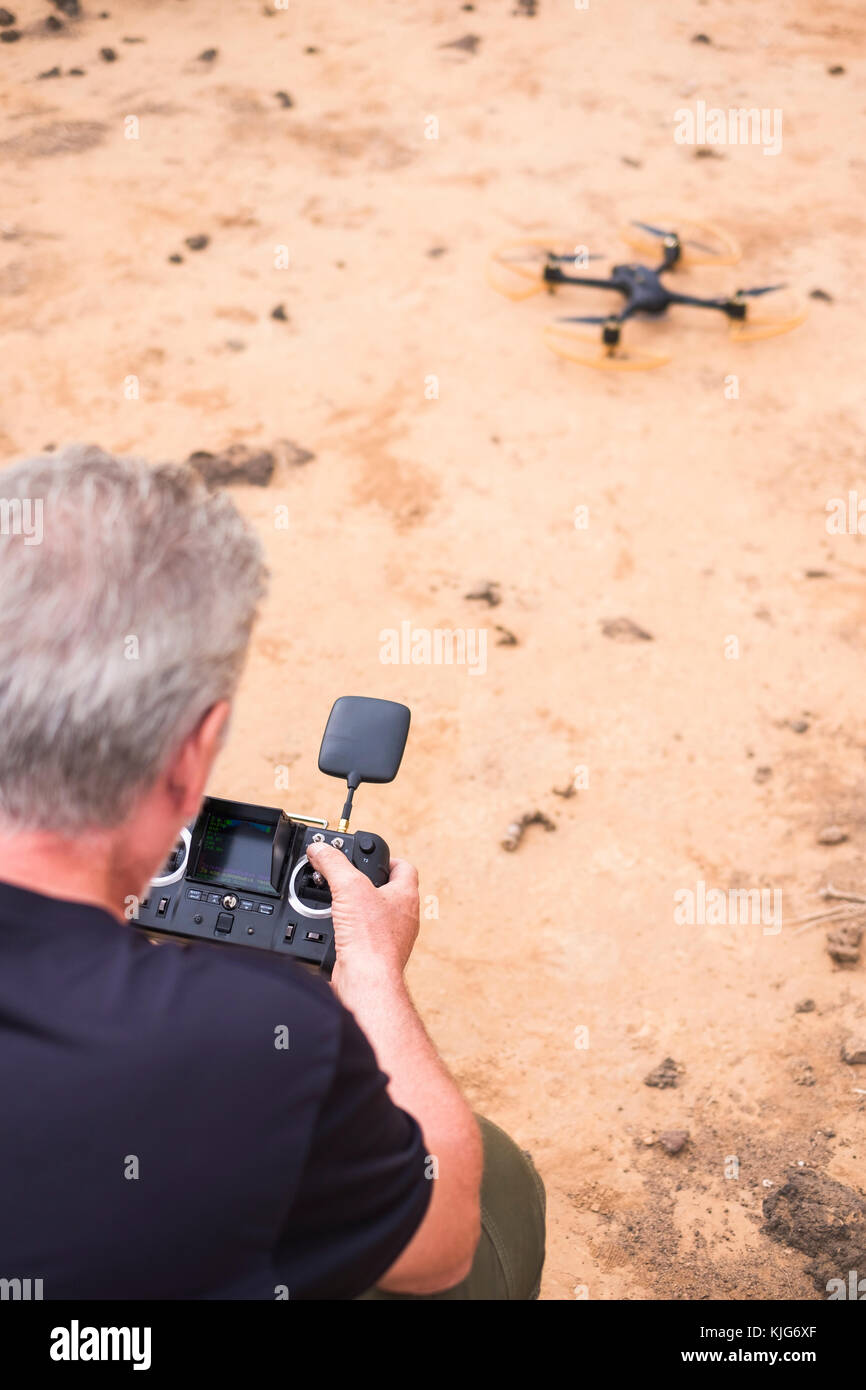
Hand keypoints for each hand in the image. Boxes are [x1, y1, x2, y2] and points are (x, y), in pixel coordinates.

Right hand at [305, 843, 419, 985]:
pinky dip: (346, 927)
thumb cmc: (370, 939)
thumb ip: (333, 863)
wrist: (366, 982)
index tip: (367, 856)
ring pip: (373, 912)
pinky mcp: (374, 953)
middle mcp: (402, 916)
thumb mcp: (348, 887)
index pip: (404, 867)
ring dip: (354, 905)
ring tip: (335, 899)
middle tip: (346, 877)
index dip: (386, 858)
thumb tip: (319, 848)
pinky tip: (331, 926)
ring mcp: (390, 936)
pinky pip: (361, 933)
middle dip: (365, 882)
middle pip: (387, 889)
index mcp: (406, 896)